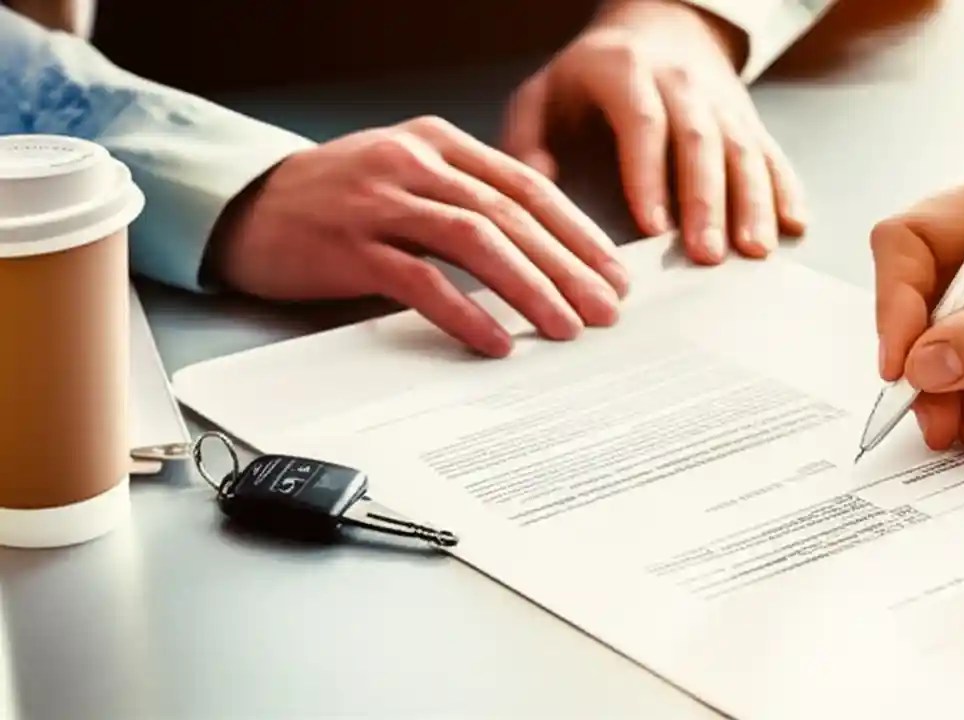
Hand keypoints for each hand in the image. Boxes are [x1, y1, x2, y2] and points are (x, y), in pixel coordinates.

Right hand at [207, 116, 629, 357]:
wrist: (246, 206)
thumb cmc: (338, 200)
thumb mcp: (408, 178)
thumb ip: (467, 199)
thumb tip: (543, 253)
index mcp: (438, 143)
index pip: (526, 186)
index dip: (576, 232)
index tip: (612, 272)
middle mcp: (414, 164)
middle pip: (510, 216)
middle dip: (567, 267)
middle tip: (605, 309)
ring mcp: (380, 202)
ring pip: (475, 241)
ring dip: (529, 288)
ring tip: (565, 327)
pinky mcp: (350, 246)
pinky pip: (420, 281)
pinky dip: (464, 312)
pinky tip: (496, 340)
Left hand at [502, 0, 806, 263]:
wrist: (659, 28)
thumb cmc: (589, 78)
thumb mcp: (541, 94)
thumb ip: (526, 140)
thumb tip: (537, 186)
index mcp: (624, 72)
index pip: (642, 123)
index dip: (648, 175)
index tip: (651, 227)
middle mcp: (682, 82)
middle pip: (700, 141)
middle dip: (706, 201)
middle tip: (705, 255)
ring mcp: (722, 102)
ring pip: (743, 150)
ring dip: (752, 203)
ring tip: (754, 252)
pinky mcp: (748, 121)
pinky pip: (773, 154)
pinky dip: (786, 190)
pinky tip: (794, 226)